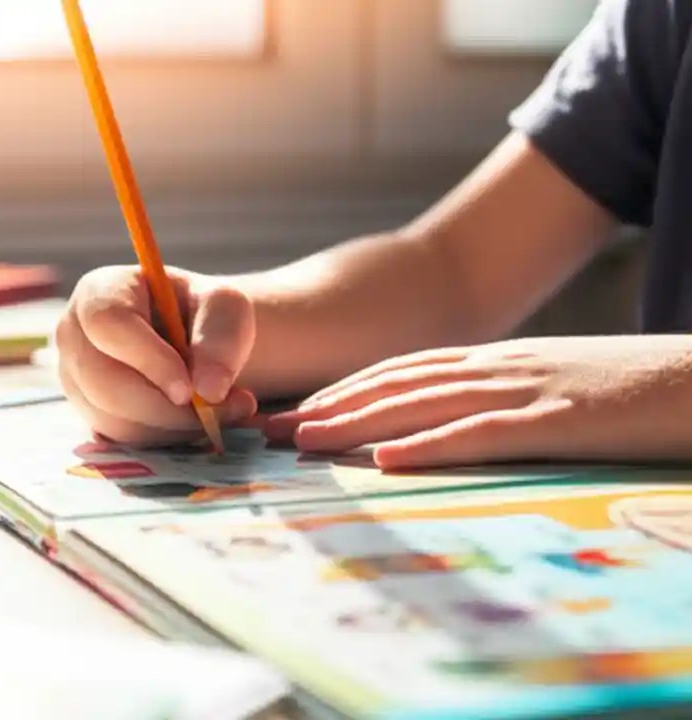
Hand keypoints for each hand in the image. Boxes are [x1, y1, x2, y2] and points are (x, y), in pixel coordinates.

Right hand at [57, 265, 257, 445]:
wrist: (197, 340)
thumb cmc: (204, 314)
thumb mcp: (226, 307)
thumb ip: (221, 338)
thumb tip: (208, 390)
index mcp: (99, 293)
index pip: (108, 325)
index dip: (147, 360)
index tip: (189, 389)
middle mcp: (74, 335)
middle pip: (103, 382)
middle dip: (164, 407)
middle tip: (220, 409)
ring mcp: (75, 378)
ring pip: (113, 418)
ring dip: (171, 426)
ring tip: (220, 412)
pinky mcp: (88, 413)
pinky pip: (120, 438)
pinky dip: (163, 437)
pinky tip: (193, 420)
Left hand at [262, 336, 691, 468]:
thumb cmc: (631, 388)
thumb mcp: (552, 383)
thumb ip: (500, 395)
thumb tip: (449, 420)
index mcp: (496, 359)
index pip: (403, 369)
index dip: (346, 389)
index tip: (299, 410)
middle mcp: (498, 367)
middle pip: (397, 382)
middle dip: (331, 405)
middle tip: (276, 429)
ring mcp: (525, 389)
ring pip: (423, 402)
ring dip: (358, 422)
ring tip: (307, 441)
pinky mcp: (557, 419)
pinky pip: (482, 433)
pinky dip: (430, 445)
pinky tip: (388, 460)